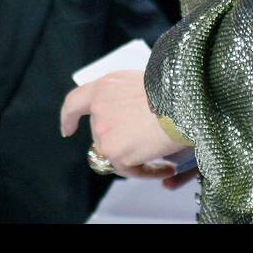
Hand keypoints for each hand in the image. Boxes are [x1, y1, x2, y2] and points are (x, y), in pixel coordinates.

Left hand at [59, 70, 194, 180]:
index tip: (68, 129)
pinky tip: (167, 167)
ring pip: (116, 153)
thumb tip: (127, 116)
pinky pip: (129, 170)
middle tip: (147, 139)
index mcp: (103, 88)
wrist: (183, 101)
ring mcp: (104, 133)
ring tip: (164, 154)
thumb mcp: (139, 82)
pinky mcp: (115, 154)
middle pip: (101, 134)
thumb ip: (122, 97)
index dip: (69, 117)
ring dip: (137, 156)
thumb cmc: (172, 88)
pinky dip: (148, 171)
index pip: (75, 103)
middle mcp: (98, 110)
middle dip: (121, 139)